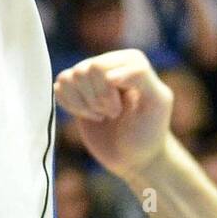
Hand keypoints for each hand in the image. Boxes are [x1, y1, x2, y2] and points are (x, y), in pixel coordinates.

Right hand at [55, 50, 172, 180]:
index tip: (122, 111)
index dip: (105, 93)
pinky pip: (59, 86)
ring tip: (102, 115)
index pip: (99, 67)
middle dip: (95, 99)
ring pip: (68, 77)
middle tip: (113, 114)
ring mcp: (92, 77)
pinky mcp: (77, 91)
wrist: (136, 157)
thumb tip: (108, 74)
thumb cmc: (149, 131)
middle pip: (82, 71)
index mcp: (131, 60)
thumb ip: (140, 77)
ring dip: (83, 104)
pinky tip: (89, 116)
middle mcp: (110, 63)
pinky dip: (70, 105)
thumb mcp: (157, 103)